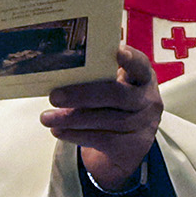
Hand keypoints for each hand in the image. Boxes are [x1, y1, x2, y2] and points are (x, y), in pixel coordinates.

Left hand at [45, 44, 164, 191]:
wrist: (125, 139)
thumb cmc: (109, 100)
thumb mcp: (108, 83)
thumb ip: (92, 74)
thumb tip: (53, 66)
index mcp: (141, 75)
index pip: (139, 64)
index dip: (130, 58)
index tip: (117, 51)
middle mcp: (148, 99)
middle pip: (118, 95)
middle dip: (82, 95)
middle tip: (53, 97)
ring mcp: (145, 123)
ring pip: (109, 121)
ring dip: (73, 119)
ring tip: (47, 118)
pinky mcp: (136, 145)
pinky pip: (105, 140)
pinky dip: (78, 135)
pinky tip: (59, 131)